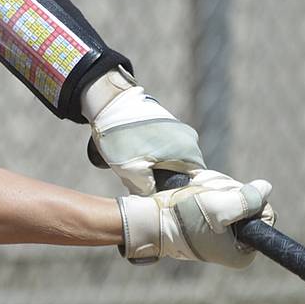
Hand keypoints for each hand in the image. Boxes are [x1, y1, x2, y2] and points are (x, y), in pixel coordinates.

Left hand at [84, 68, 204, 194]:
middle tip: (146, 188)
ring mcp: (181, 130)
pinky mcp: (170, 124)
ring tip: (140, 171)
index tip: (161, 200)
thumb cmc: (122, 137)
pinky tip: (140, 156)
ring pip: (175, 159)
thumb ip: (146, 191)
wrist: (111, 102)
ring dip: (161, 168)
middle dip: (167, 181)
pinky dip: (158, 155)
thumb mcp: (131, 171)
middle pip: (184, 172)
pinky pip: (169, 147)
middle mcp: (191, 140)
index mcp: (189, 152)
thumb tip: (153, 201)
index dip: (178, 195)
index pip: (193, 184)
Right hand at [117, 170, 274, 266]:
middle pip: (250, 206)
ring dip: (218, 191)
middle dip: (231, 195)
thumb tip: (267, 188)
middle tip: (209, 199)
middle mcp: (235, 248)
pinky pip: (219, 202)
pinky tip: (195, 197)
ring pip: (234, 201)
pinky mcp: (209, 226)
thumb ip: (248, 200)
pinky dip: (210, 194)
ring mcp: (222, 237)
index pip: (264, 216)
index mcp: (243, 254)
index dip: (250, 200)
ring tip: (198, 197)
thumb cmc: (184, 218)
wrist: (150, 222)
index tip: (227, 201)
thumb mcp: (221, 207)